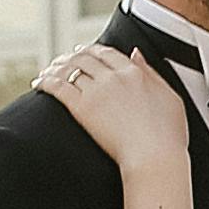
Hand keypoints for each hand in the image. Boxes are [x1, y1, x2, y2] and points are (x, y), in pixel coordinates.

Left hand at [37, 41, 187, 178]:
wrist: (154, 157)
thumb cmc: (167, 135)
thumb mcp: (169, 96)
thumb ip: (151, 73)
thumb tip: (136, 54)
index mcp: (134, 73)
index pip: (107, 53)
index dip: (93, 51)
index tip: (85, 52)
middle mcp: (113, 77)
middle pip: (85, 58)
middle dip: (72, 56)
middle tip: (63, 60)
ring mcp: (96, 91)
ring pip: (69, 69)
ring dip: (56, 67)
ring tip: (49, 70)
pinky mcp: (82, 108)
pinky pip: (58, 87)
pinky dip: (46, 81)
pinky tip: (39, 83)